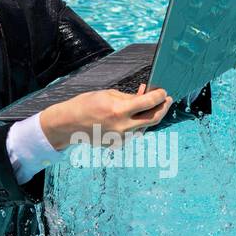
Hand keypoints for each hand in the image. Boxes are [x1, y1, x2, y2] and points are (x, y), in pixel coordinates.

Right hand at [39, 84, 172, 150]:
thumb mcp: (108, 95)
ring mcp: (121, 138)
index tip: (163, 91)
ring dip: (149, 115)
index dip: (159, 96)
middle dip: (163, 108)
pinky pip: (134, 132)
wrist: (69, 125)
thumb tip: (144, 96)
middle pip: (153, 119)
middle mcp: (122, 127)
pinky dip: (137, 123)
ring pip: (144, 126)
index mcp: (119, 111)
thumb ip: (129, 98)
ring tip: (148, 104)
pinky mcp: (118, 144)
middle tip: (167, 100)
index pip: (148, 103)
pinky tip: (134, 115)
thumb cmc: (86, 105)